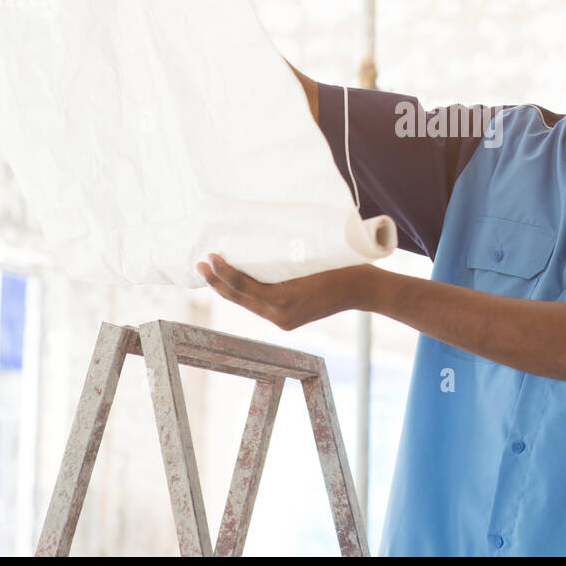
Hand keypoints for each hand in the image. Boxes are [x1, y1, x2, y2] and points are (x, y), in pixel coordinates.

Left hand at [196, 253, 376, 329]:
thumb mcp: (310, 259)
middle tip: (201, 264)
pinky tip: (238, 283)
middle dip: (217, 282)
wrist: (364, 289)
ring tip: (213, 272)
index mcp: (284, 300)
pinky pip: (260, 306)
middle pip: (239, 299)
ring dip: (229, 289)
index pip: (243, 287)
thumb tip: (254, 245)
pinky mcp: (288, 321)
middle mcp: (281, 316)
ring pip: (248, 304)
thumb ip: (282, 260)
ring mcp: (284, 321)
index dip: (223, 273)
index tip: (210, 257)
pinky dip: (246, 294)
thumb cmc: (342, 266)